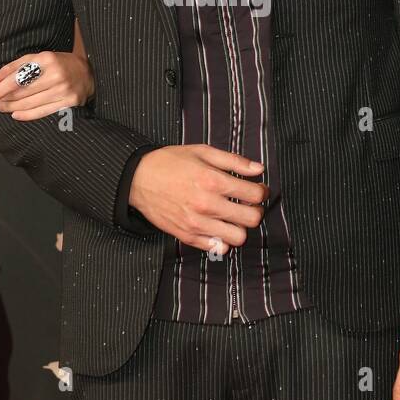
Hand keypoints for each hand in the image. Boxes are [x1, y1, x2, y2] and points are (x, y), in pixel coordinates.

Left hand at [0, 21, 94, 120]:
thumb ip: (14, 67)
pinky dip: (27, 115)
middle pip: (23, 92)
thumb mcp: (38, 58)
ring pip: (31, 103)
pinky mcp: (69, 103)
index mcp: (47, 60)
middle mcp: (56, 75)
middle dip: (5, 98)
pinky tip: (16, 115)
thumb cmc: (59, 64)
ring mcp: (64, 91)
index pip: (18, 77)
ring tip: (2, 108)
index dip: (0, 88)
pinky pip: (43, 112)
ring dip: (13, 107)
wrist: (88, 73)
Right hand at [129, 145, 267, 252]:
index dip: (262, 192)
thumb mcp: (202, 152)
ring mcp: (197, 224)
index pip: (255, 195)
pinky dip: (223, 240)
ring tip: (234, 217)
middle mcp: (207, 204)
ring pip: (238, 237)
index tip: (258, 190)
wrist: (138, 179)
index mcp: (213, 181)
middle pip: (251, 219)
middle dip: (256, 211)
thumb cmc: (169, 163)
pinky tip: (218, 227)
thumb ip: (233, 160)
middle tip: (249, 205)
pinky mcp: (187, 236)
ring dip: (241, 227)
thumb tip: (258, 169)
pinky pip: (217, 247)